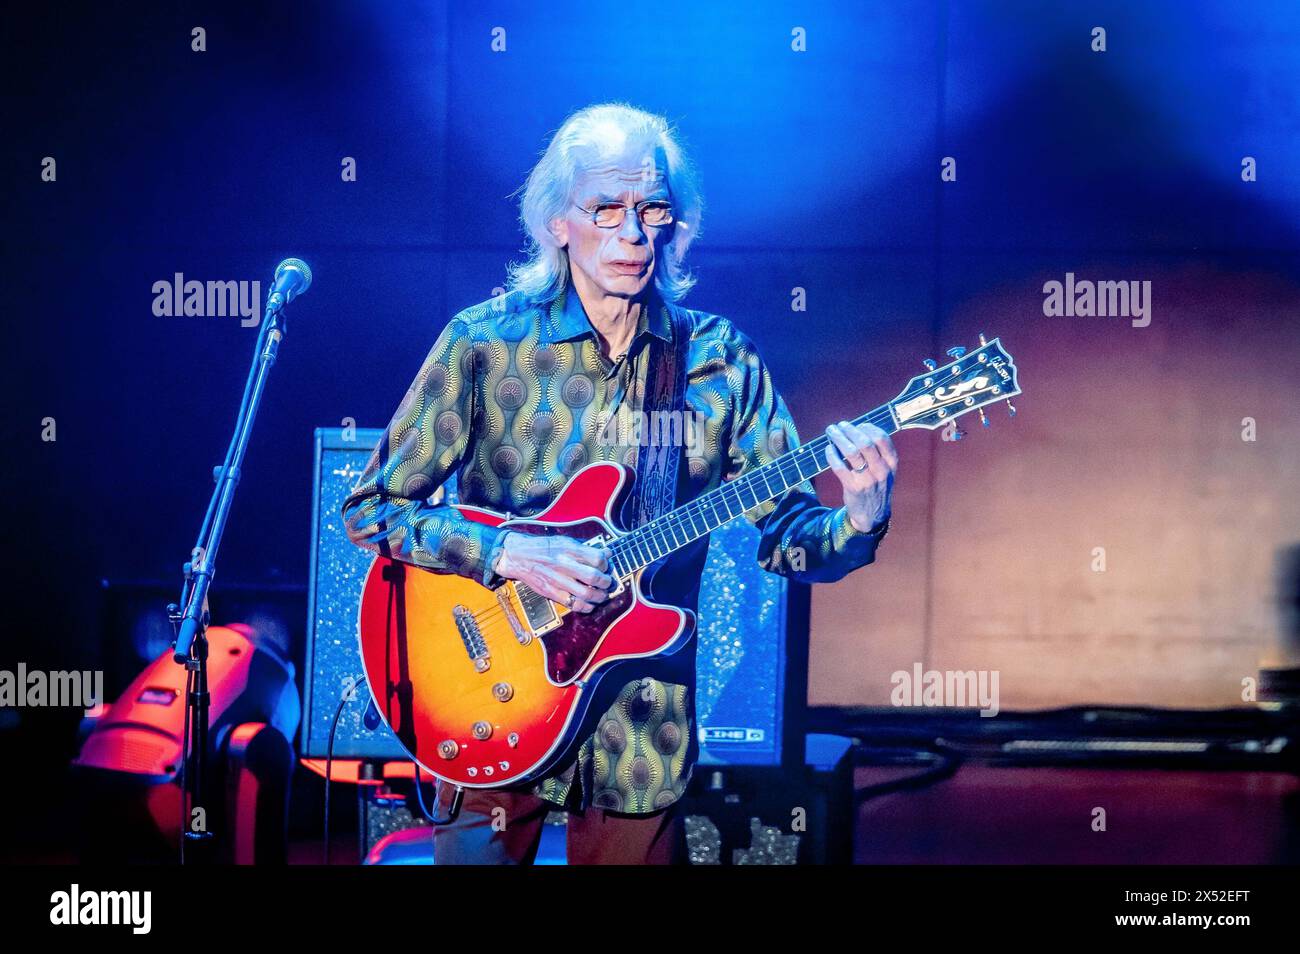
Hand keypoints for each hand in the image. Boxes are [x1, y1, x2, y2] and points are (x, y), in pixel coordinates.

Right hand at [494, 532, 614, 612]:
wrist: (518, 556)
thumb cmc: (543, 547)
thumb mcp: (564, 541)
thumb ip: (586, 548)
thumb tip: (607, 553)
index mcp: (568, 549)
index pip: (596, 558)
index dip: (606, 564)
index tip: (606, 566)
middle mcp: (563, 564)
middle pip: (594, 577)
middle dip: (606, 582)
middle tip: (608, 582)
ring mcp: (557, 580)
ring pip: (586, 594)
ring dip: (599, 596)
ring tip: (602, 595)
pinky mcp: (551, 592)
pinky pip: (573, 604)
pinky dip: (586, 607)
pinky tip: (589, 604)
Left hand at [825, 420, 896, 532]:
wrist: (873, 515)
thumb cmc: (877, 486)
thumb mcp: (886, 470)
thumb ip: (878, 453)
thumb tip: (857, 430)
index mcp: (891, 463)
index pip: (882, 438)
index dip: (868, 427)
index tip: (859, 424)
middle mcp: (881, 470)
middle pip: (865, 443)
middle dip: (850, 430)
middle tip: (840, 425)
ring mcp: (867, 480)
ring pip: (851, 453)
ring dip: (839, 438)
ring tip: (831, 432)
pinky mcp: (853, 488)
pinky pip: (840, 467)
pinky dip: (832, 455)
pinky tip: (828, 449)